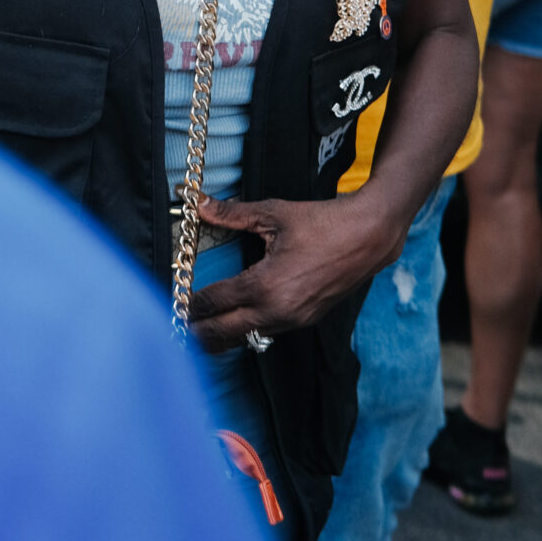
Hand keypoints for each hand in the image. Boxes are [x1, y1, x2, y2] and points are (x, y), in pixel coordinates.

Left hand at [186, 191, 394, 350]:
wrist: (368, 237)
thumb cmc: (322, 222)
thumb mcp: (273, 214)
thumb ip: (231, 213)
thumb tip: (197, 202)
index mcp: (264, 286)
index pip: (213, 303)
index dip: (189, 304)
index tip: (173, 302)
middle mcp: (275, 311)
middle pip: (222, 334)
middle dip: (197, 332)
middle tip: (175, 327)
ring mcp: (292, 321)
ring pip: (244, 338)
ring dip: (221, 334)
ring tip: (200, 326)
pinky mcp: (304, 322)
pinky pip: (265, 332)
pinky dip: (245, 329)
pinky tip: (235, 320)